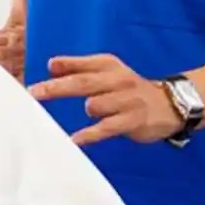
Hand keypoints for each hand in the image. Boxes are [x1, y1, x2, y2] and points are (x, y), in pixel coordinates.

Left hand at [29, 54, 181, 145]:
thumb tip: (51, 64)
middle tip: (34, 93)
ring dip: (86, 110)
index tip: (38, 74)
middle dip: (56, 88)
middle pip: (82, 83)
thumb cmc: (129, 89)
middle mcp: (117, 80)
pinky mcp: (132, 120)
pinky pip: (106, 128)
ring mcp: (126, 101)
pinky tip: (75, 139)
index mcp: (109, 65)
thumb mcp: (108, 71)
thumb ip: (80, 67)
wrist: (170, 104)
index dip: (61, 68)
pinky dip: (89, 134)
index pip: (81, 65)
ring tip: (90, 112)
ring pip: (95, 105)